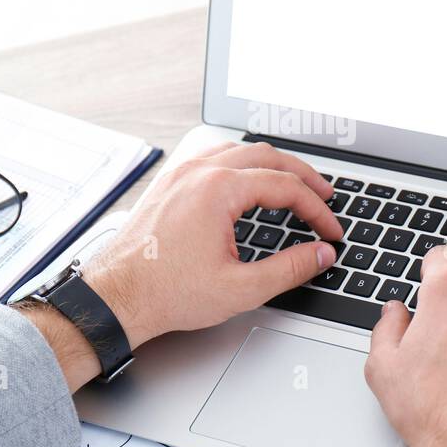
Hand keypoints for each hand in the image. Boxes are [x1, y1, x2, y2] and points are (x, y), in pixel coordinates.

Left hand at [83, 141, 342, 347]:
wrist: (116, 296)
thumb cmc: (166, 292)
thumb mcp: (241, 288)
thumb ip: (290, 268)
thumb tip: (321, 254)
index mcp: (218, 190)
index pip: (285, 186)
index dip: (316, 209)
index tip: (329, 230)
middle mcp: (199, 171)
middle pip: (267, 156)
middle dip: (303, 176)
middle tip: (324, 196)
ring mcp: (181, 173)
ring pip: (240, 150)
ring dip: (272, 164)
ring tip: (293, 183)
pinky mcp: (170, 182)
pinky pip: (214, 156)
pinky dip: (242, 163)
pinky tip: (248, 180)